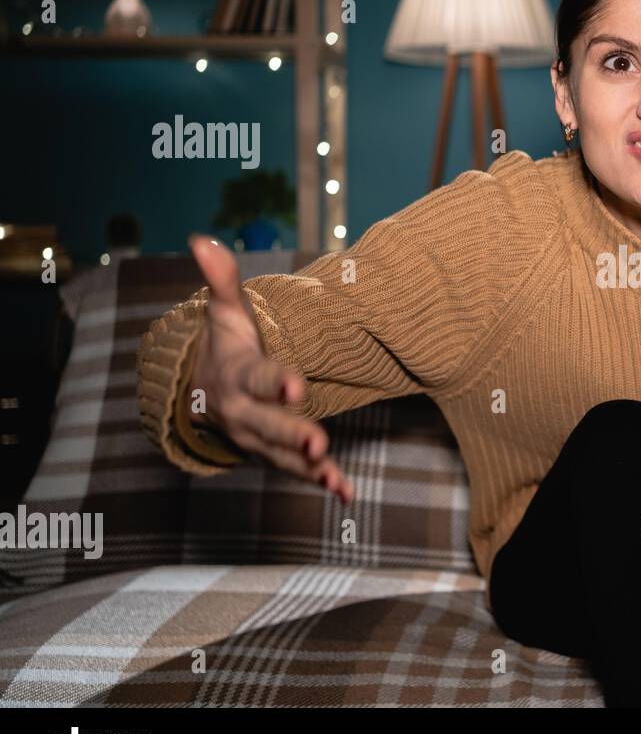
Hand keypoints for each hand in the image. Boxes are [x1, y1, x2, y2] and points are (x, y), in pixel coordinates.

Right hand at [185, 233, 353, 502]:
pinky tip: (346, 493)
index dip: (276, 382)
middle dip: (293, 435)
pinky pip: (297, 471)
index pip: (258, 378)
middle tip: (318, 443)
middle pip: (270, 426)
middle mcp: (244, 413)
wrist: (202, 393)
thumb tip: (202, 239)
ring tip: (333, 477)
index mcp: (237, 377)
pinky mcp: (276, 454)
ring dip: (308, 467)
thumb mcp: (224, 313)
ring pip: (283, 456)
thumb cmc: (224, 346)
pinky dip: (322, 483)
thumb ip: (222, 280)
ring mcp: (259, 439)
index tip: (296, 386)